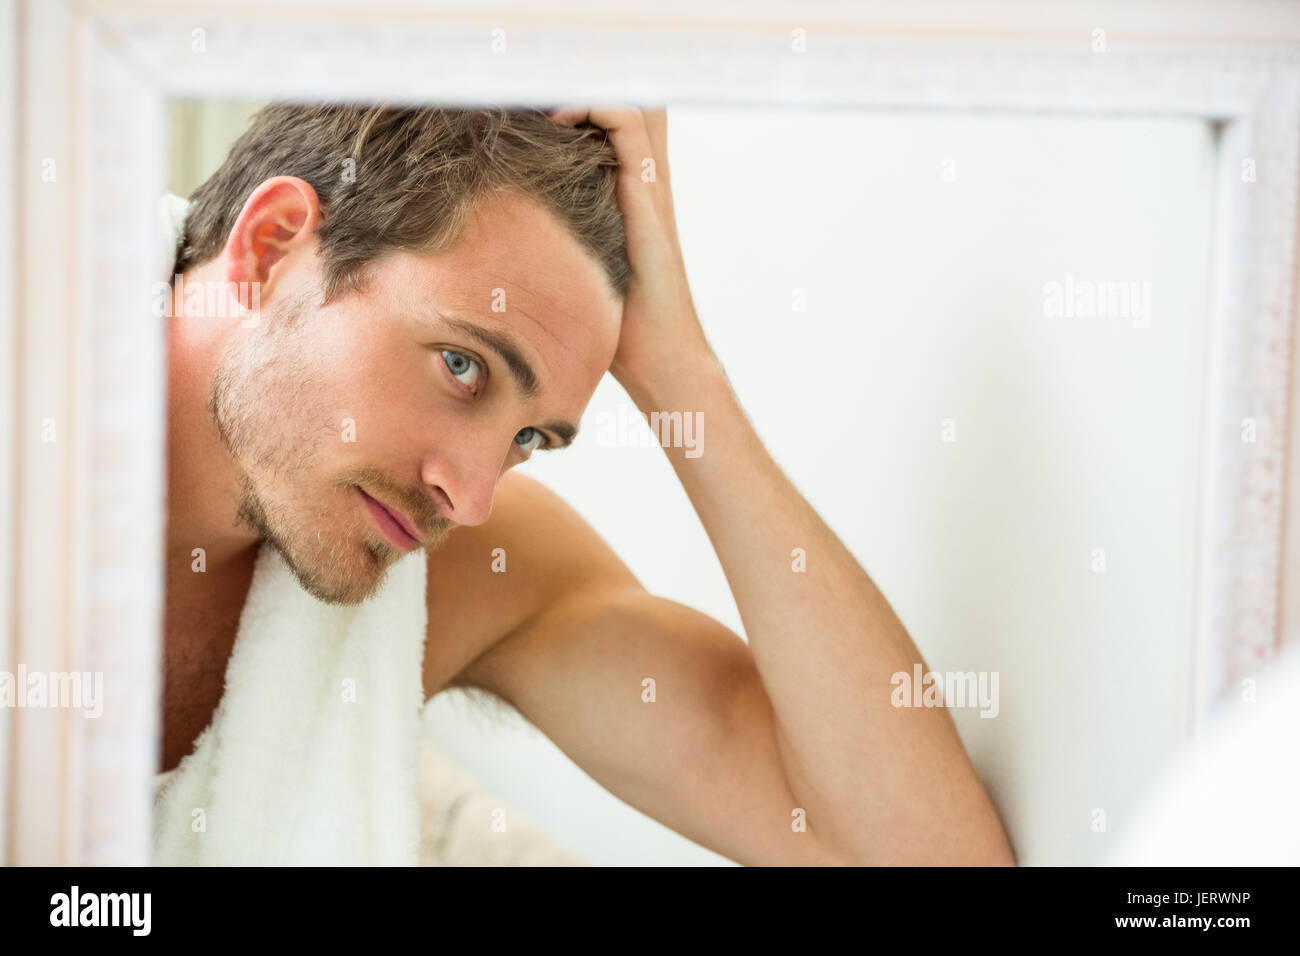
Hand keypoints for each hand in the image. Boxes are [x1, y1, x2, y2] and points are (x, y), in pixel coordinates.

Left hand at [548, 105, 716, 400]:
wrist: (662, 360)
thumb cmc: (620, 328)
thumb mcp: (583, 273)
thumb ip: (562, 246)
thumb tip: (503, 246)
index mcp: (633, 196)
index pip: (620, 123)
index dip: (584, 100)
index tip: (533, 104)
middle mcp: (647, 185)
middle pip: (637, 104)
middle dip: (589, 86)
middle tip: (538, 90)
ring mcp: (651, 191)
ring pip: (635, 105)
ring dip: (589, 89)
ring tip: (545, 94)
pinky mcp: (648, 203)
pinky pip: (630, 133)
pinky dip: (597, 110)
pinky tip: (559, 116)